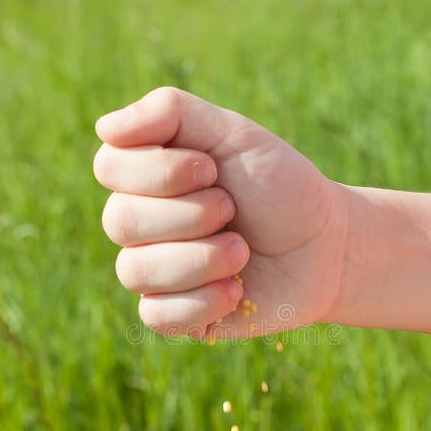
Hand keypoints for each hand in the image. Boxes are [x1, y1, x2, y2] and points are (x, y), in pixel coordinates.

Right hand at [94, 87, 347, 337]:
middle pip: (118, 221)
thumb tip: (103, 127)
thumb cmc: (278, 186)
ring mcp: (154, 271)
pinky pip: (156, 316)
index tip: (213, 170)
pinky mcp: (174, 315)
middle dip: (190, 215)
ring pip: (135, 271)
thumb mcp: (234, 134)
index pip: (109, 167)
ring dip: (200, 259)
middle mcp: (140, 223)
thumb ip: (171, 113)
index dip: (160, 171)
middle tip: (233, 210)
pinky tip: (236, 290)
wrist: (326, 245)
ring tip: (243, 252)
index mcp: (146, 175)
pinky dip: (202, 303)